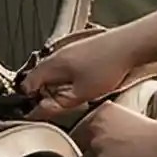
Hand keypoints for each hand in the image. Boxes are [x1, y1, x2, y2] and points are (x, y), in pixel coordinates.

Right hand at [19, 30, 135, 117]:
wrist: (129, 45)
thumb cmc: (108, 64)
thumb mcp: (82, 93)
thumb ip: (59, 104)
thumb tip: (41, 111)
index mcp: (51, 65)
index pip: (27, 84)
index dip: (29, 100)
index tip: (36, 111)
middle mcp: (56, 55)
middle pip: (39, 77)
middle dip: (43, 94)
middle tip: (54, 107)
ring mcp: (68, 50)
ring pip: (53, 72)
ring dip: (56, 86)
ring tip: (71, 97)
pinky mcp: (81, 50)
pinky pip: (65, 67)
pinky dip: (68, 78)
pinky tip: (83, 85)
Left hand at [71, 102, 156, 156]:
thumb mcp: (129, 113)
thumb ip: (110, 116)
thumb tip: (103, 122)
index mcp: (102, 115)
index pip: (86, 125)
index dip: (95, 134)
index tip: (102, 139)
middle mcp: (97, 134)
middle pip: (88, 143)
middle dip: (100, 148)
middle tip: (117, 150)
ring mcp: (101, 154)